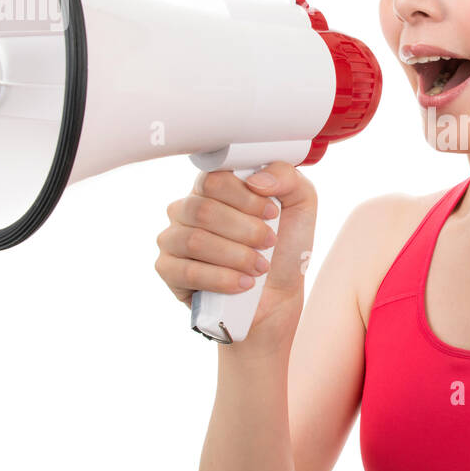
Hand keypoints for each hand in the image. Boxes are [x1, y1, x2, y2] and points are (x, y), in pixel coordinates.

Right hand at [155, 160, 316, 341]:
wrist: (279, 294)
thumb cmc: (285, 247)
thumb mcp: (300, 203)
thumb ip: (286, 176)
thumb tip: (256, 180)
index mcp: (214, 187)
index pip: (214, 179)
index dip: (246, 197)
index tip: (272, 213)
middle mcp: (188, 208)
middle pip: (204, 210)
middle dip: (246, 231)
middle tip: (269, 243)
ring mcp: (173, 238)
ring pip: (195, 240)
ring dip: (236, 256)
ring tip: (260, 267)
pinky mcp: (168, 270)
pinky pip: (187, 271)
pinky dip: (222, 279)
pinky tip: (243, 283)